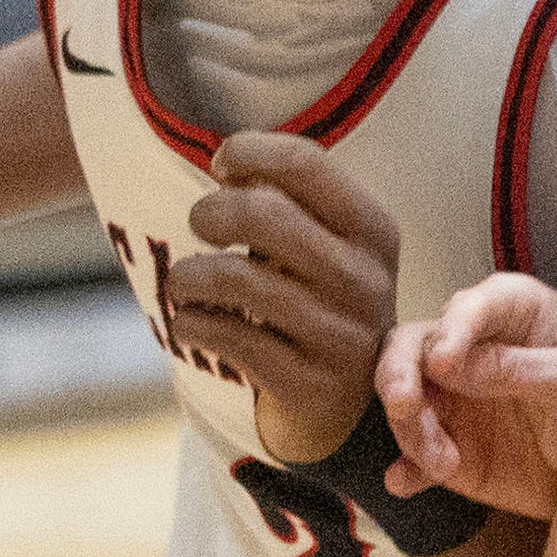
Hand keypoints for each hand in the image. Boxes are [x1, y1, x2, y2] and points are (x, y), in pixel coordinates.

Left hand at [167, 132, 401, 463]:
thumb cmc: (321, 303)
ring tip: (183, 281)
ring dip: (188, 275)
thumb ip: (291, 202)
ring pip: (236, 278)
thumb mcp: (329, 249)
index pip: (305, 164)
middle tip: (198, 226)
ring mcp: (341, 336)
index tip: (221, 165)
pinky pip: (228, 337)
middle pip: (263, 214)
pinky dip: (192, 323)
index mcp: (374, 232)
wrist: (347, 406)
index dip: (249, 150)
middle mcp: (365, 281)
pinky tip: (191, 322)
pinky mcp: (309, 385)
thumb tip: (226, 164)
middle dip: (209, 212)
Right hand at [377, 273, 556, 518]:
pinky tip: (404, 481)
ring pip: (405, 401)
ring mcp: (456, 397)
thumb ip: (518, 370)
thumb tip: (451, 367)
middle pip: (412, 345)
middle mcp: (471, 346)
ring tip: (444, 464)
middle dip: (399, 373)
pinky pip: (415, 456)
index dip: (449, 332)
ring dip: (411, 431)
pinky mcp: (451, 444)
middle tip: (404, 404)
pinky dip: (406, 469)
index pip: (467, 309)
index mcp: (511, 310)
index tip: (443, 364)